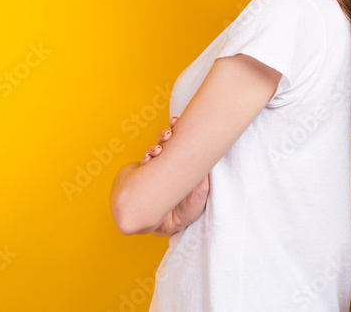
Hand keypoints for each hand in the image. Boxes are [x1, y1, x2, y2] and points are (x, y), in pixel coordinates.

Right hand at [140, 116, 211, 235]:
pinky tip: (147, 160)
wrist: (168, 227)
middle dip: (165, 136)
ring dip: (155, 147)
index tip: (176, 122)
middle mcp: (168, 166)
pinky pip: (142, 165)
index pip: (180, 143)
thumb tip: (208, 166)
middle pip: (166, 143)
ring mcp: (155, 171)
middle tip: (167, 134)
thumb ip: (203, 182)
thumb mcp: (199, 195)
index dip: (177, 130)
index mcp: (183, 166)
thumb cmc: (186, 211)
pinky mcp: (142, 179)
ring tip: (158, 151)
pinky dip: (145, 159)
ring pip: (153, 151)